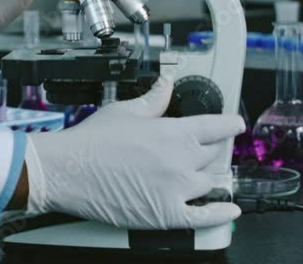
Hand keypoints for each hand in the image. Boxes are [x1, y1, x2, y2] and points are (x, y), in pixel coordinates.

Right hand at [23, 75, 243, 230]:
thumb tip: (166, 85)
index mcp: (174, 132)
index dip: (229, 124)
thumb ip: (153, 99)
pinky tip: (228, 209)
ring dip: (207, 176)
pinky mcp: (167, 214)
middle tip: (200, 148)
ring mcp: (177, 189)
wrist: (68, 171)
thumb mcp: (125, 111)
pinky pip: (205, 217)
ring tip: (199, 173)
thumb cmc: (91, 141)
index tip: (234, 124)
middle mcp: (181, 161)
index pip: (217, 126)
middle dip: (209, 149)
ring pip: (209, 182)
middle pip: (212, 154)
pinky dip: (221, 213)